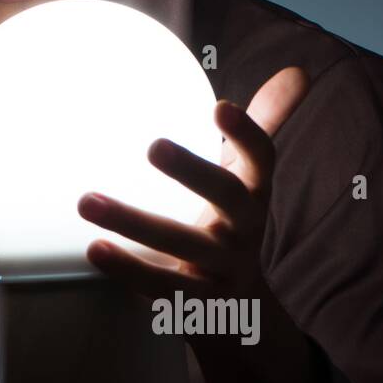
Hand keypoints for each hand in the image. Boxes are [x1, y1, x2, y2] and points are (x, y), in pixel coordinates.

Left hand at [76, 67, 326, 382]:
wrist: (240, 311)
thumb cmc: (231, 224)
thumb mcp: (246, 180)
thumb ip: (262, 125)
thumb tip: (298, 71)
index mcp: (255, 193)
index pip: (262, 159)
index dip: (247, 134)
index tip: (219, 106)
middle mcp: (244, 230)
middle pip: (226, 199)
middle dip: (193, 171)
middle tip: (152, 145)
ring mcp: (219, 268)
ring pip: (181, 244)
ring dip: (133, 221)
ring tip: (85, 200)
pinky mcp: (192, 302)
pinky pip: (160, 286)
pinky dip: (127, 269)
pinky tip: (93, 249)